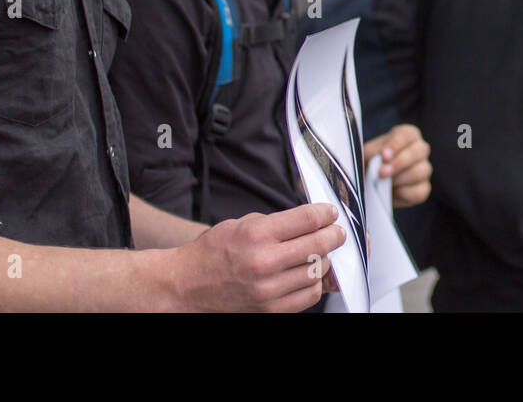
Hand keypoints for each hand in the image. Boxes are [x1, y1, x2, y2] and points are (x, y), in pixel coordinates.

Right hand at [175, 202, 344, 311]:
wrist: (187, 286)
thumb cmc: (214, 252)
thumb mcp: (242, 223)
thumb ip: (278, 222)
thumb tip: (311, 221)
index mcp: (256, 234)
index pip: (307, 220)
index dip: (325, 213)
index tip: (330, 213)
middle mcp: (264, 262)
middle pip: (318, 245)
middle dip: (333, 235)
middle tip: (336, 232)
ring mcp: (268, 289)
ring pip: (317, 271)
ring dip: (324, 259)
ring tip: (320, 252)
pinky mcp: (271, 310)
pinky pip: (309, 295)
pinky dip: (314, 283)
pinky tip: (309, 274)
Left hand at [362, 124, 431, 207]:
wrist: (368, 182)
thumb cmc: (370, 162)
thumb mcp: (368, 154)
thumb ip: (376, 154)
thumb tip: (384, 161)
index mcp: (407, 135)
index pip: (408, 135)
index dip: (396, 145)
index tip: (383, 156)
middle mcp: (420, 149)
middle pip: (418, 152)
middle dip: (399, 163)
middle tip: (382, 172)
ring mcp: (424, 169)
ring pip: (420, 172)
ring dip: (400, 179)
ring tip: (385, 183)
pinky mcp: (423, 188)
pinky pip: (420, 191)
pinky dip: (404, 193)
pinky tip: (393, 192)